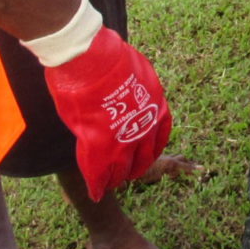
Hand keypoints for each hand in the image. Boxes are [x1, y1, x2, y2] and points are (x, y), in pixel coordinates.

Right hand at [44, 28, 172, 201]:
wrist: (90, 57)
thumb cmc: (106, 57)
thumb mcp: (134, 71)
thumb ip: (134, 86)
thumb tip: (130, 86)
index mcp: (157, 106)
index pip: (159, 135)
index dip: (150, 146)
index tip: (142, 150)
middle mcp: (146, 126)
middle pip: (144, 157)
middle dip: (135, 166)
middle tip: (126, 172)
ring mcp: (125, 139)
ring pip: (124, 170)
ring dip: (116, 178)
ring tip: (110, 183)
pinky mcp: (101, 147)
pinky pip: (101, 174)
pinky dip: (97, 185)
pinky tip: (95, 192)